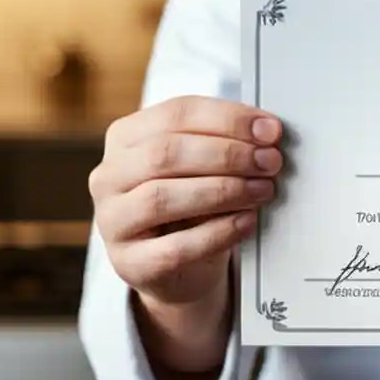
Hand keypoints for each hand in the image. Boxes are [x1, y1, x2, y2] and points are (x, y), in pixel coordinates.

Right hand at [90, 96, 283, 307]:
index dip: (228, 119)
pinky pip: (174, 247)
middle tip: (269, 161)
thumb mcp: (202, 165)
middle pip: (166, 153)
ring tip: (262, 190)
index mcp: (126, 137)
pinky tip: (246, 222)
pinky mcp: (129, 263)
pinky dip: (218, 232)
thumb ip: (226, 142)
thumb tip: (267, 132)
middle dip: (228, 154)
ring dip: (223, 191)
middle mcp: (109, 176)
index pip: (176, 114)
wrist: (179, 266)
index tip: (269, 129)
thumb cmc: (193, 204)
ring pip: (162, 198)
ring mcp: (112, 221)